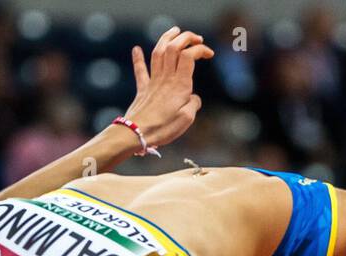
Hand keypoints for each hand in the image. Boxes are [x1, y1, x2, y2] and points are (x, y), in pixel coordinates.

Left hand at [124, 28, 213, 149]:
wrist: (137, 133)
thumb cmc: (163, 128)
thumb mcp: (187, 119)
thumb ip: (194, 104)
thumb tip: (193, 97)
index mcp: (180, 85)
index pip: (189, 56)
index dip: (200, 50)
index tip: (209, 53)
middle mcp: (166, 79)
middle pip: (174, 48)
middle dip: (186, 38)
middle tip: (196, 38)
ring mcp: (153, 82)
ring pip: (158, 52)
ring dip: (166, 39)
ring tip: (174, 31)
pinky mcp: (143, 90)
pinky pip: (140, 71)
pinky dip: (138, 59)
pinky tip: (136, 50)